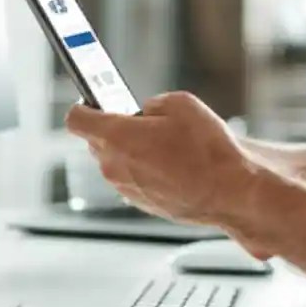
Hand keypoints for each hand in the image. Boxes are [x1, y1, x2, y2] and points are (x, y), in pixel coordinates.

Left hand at [65, 91, 256, 228]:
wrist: (229, 191)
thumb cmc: (208, 149)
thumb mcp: (182, 104)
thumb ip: (153, 103)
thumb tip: (145, 112)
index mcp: (116, 136)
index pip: (76, 119)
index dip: (85, 107)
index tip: (96, 103)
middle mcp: (113, 165)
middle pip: (97, 141)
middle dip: (117, 129)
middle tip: (146, 123)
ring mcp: (125, 188)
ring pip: (117, 161)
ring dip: (134, 151)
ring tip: (169, 146)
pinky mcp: (140, 203)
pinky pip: (134, 179)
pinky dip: (147, 170)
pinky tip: (176, 166)